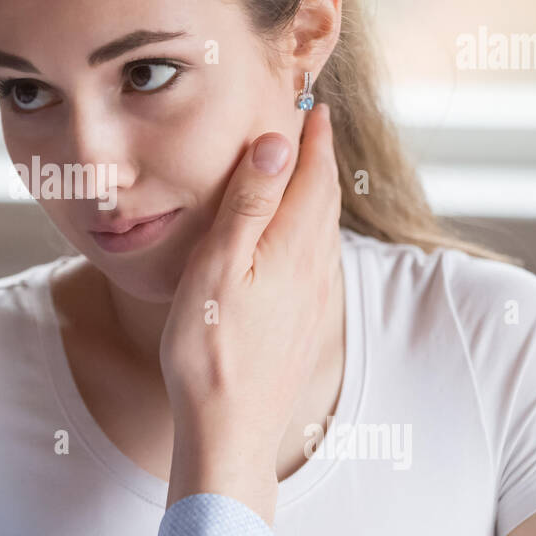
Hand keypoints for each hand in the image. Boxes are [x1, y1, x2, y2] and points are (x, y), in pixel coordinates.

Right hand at [160, 103, 342, 522]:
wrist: (231, 429)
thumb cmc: (210, 352)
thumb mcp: (217, 268)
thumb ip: (248, 205)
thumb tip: (277, 144)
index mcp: (291, 248)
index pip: (311, 176)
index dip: (314, 138)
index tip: (315, 106)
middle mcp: (313, 270)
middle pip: (325, 199)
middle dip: (321, 158)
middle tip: (317, 125)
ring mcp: (314, 299)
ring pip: (325, 230)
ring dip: (320, 192)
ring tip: (309, 170)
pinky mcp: (307, 323)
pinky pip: (319, 259)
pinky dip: (314, 230)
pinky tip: (301, 240)